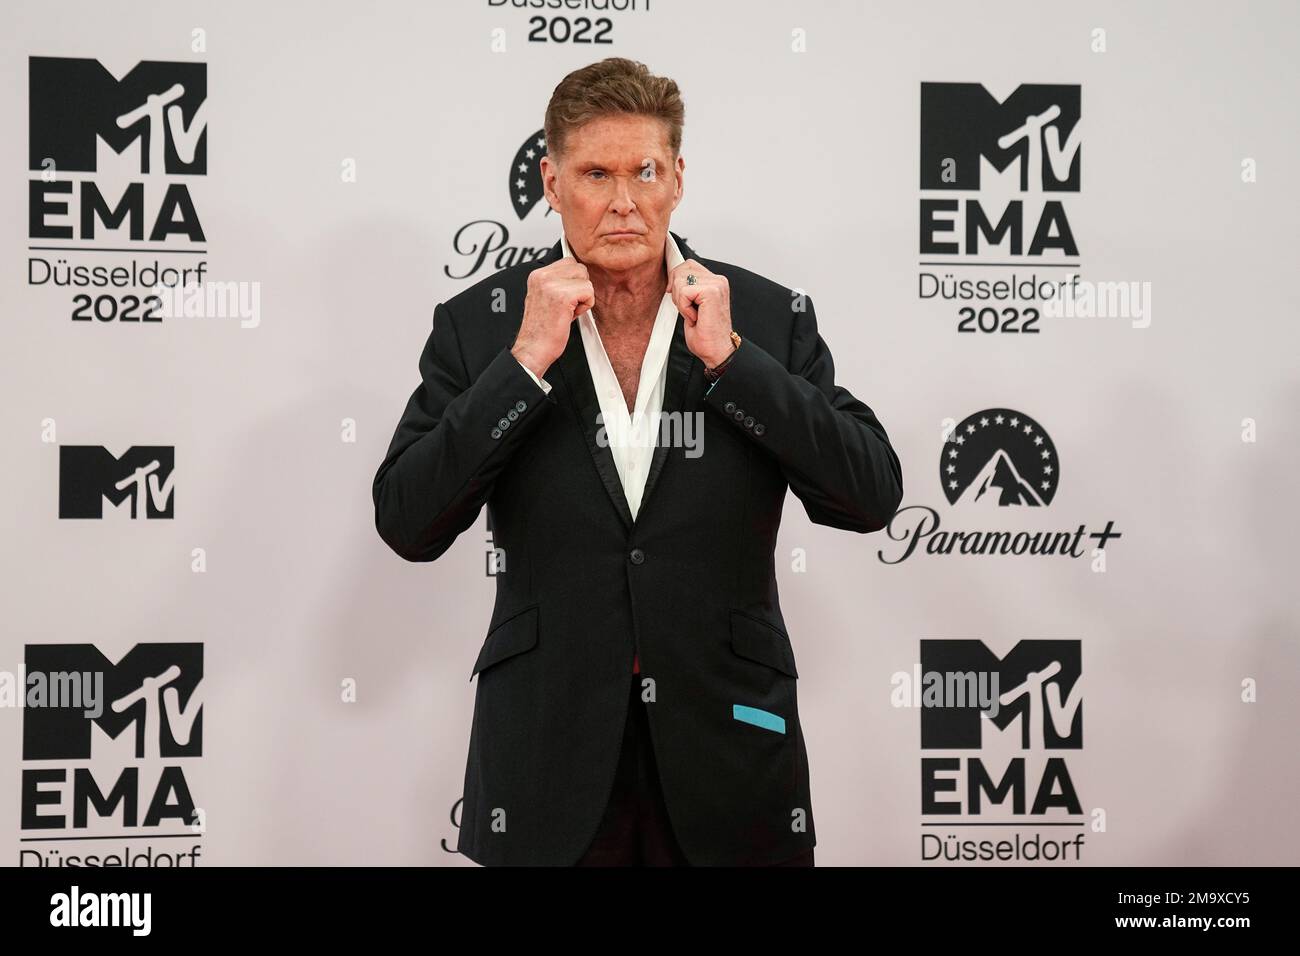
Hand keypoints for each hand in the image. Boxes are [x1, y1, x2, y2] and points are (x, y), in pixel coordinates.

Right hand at [511, 257, 594, 378]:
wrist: (533, 349)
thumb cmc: (541, 329)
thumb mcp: (544, 297)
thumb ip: (557, 283)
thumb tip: (577, 275)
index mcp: (537, 275)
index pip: (569, 262)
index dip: (573, 281)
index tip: (563, 299)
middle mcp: (542, 276)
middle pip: (579, 268)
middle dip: (579, 287)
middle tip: (566, 306)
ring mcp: (551, 284)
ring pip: (585, 279)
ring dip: (582, 296)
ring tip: (567, 311)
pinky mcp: (562, 296)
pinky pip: (589, 291)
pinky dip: (585, 306)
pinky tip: (570, 315)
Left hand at [668, 259, 733, 367]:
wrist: (717, 352)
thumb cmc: (705, 334)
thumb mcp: (692, 305)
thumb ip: (686, 288)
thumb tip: (671, 278)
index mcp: (715, 281)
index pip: (687, 265)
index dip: (676, 280)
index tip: (679, 299)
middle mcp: (718, 280)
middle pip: (682, 269)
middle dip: (676, 291)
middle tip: (688, 310)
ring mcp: (717, 284)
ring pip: (680, 280)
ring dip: (681, 302)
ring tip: (693, 315)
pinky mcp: (712, 292)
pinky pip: (684, 292)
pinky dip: (684, 308)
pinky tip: (695, 318)